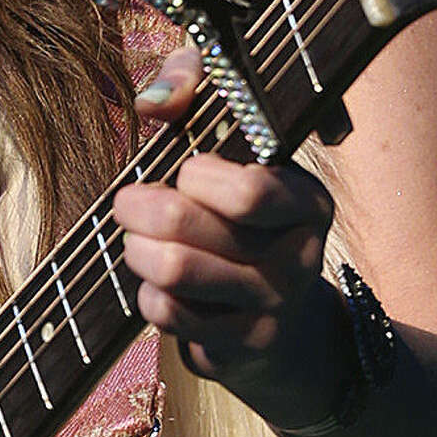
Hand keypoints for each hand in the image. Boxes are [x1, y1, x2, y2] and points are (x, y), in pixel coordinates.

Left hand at [111, 44, 344, 423]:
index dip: (195, 176)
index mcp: (308, 201)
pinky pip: (169, 315)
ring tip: (137, 243)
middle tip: (128, 202)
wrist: (285, 327)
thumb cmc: (242, 215)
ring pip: (173, 273)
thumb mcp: (232, 138)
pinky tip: (157, 288)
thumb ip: (194, 87)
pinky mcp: (243, 349)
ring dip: (138, 252)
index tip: (185, 169)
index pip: (247, 192)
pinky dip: (148, 297)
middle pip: (189, 229)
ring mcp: (274, 309)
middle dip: (141, 209)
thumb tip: (154, 102)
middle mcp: (302, 258)